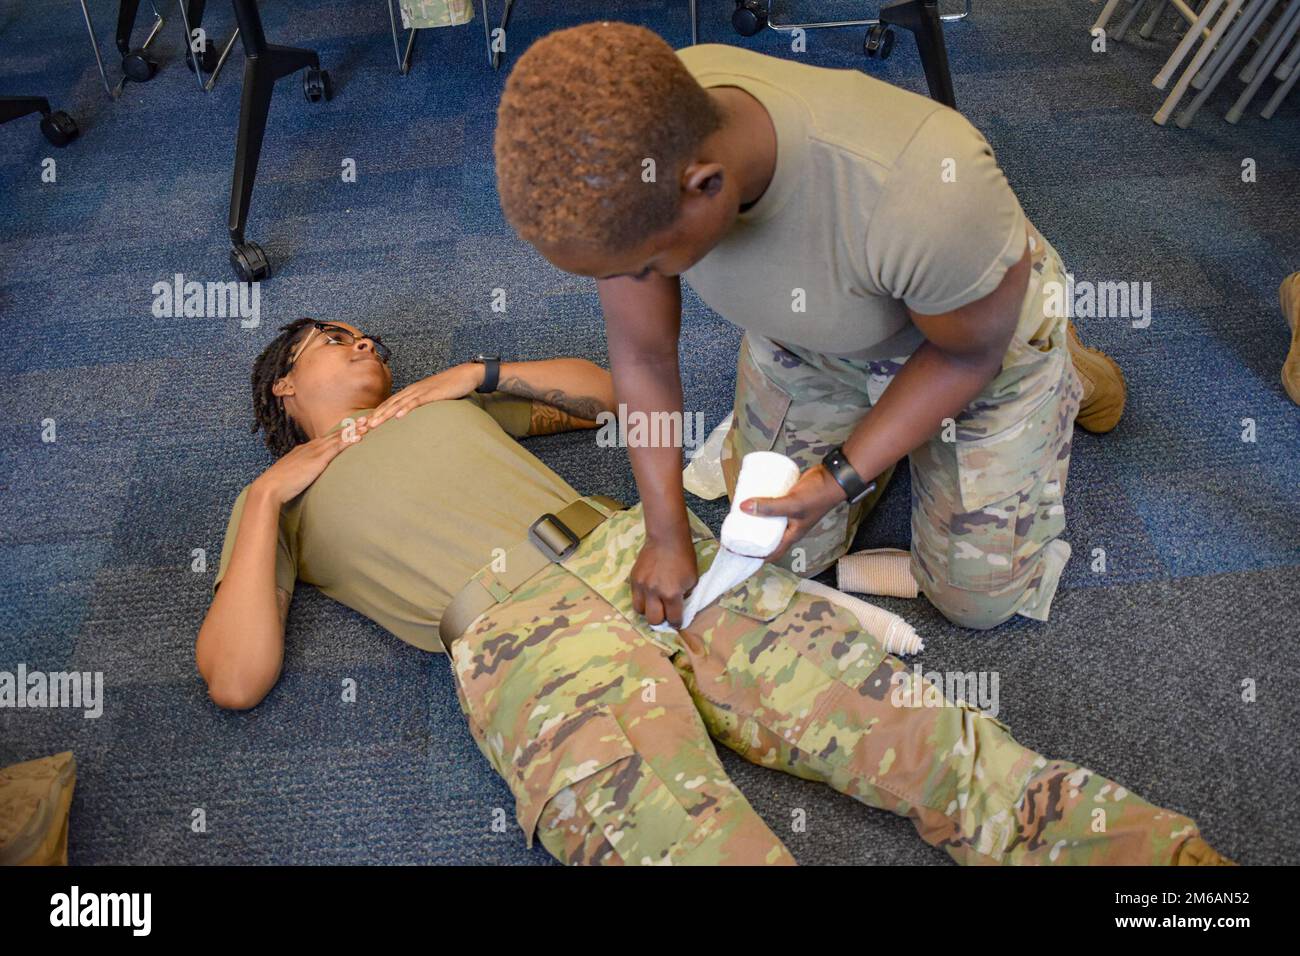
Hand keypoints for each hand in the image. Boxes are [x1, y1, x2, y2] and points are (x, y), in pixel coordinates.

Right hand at [250, 425, 365, 505]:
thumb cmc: (280, 484)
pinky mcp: (317, 459)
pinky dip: (348, 441)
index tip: (353, 427)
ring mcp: (314, 452)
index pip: (327, 439)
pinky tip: (358, 438)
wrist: (270, 487)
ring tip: (367, 424)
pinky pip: (336, 448)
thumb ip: (303, 471)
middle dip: (351, 427)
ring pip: (338, 438)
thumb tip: (309, 474)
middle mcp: (311, 447)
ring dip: (354, 431)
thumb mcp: (294, 473)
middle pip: (335, 434)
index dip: (341, 433)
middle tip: (366, 419)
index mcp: (305, 450)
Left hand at [364, 363, 482, 428]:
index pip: (388, 404)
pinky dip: (406, 409)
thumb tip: (411, 417)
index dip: (375, 414)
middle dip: (373, 417)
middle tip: (359, 428)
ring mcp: (421, 391)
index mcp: (410, 392)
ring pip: (398, 404)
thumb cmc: (449, 388)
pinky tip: (398, 416)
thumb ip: (419, 405)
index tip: (363, 426)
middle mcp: (411, 390)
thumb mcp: (430, 398)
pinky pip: (416, 402)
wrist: (464, 375)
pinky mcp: (431, 393)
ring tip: (373, 425)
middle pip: (388, 404)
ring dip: (384, 415)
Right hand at [630, 532, 698, 627]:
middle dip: (660, 621)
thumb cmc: (684, 558)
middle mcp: (654, 593)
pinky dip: (641, 599)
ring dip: (648, 611)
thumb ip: (685, 595)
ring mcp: (642, 586)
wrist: (667, 539)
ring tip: (654, 605)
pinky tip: (647, 594)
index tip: (677, 622)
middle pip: (653, 620)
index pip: (673, 618)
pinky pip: (634, 597)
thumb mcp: (692, 579)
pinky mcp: (633, 579)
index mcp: (672, 594)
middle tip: (665, 616)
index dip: (676, 623)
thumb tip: (679, 605)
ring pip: (639, 610)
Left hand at [739, 464, 845, 561]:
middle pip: (766, 535)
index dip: (755, 555)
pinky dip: (762, 501)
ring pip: (768, 518)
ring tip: (740, 511)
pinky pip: (772, 503)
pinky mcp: (788, 499)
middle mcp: (789, 526)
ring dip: (755, 516)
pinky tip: (752, 495)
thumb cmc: (818, 496)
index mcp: (792, 535)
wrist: (833, 477)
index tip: (738, 552)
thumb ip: (770, 506)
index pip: (771, 552)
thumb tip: (743, 507)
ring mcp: (789, 512)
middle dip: (751, 534)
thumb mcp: (792, 504)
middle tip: (734, 528)